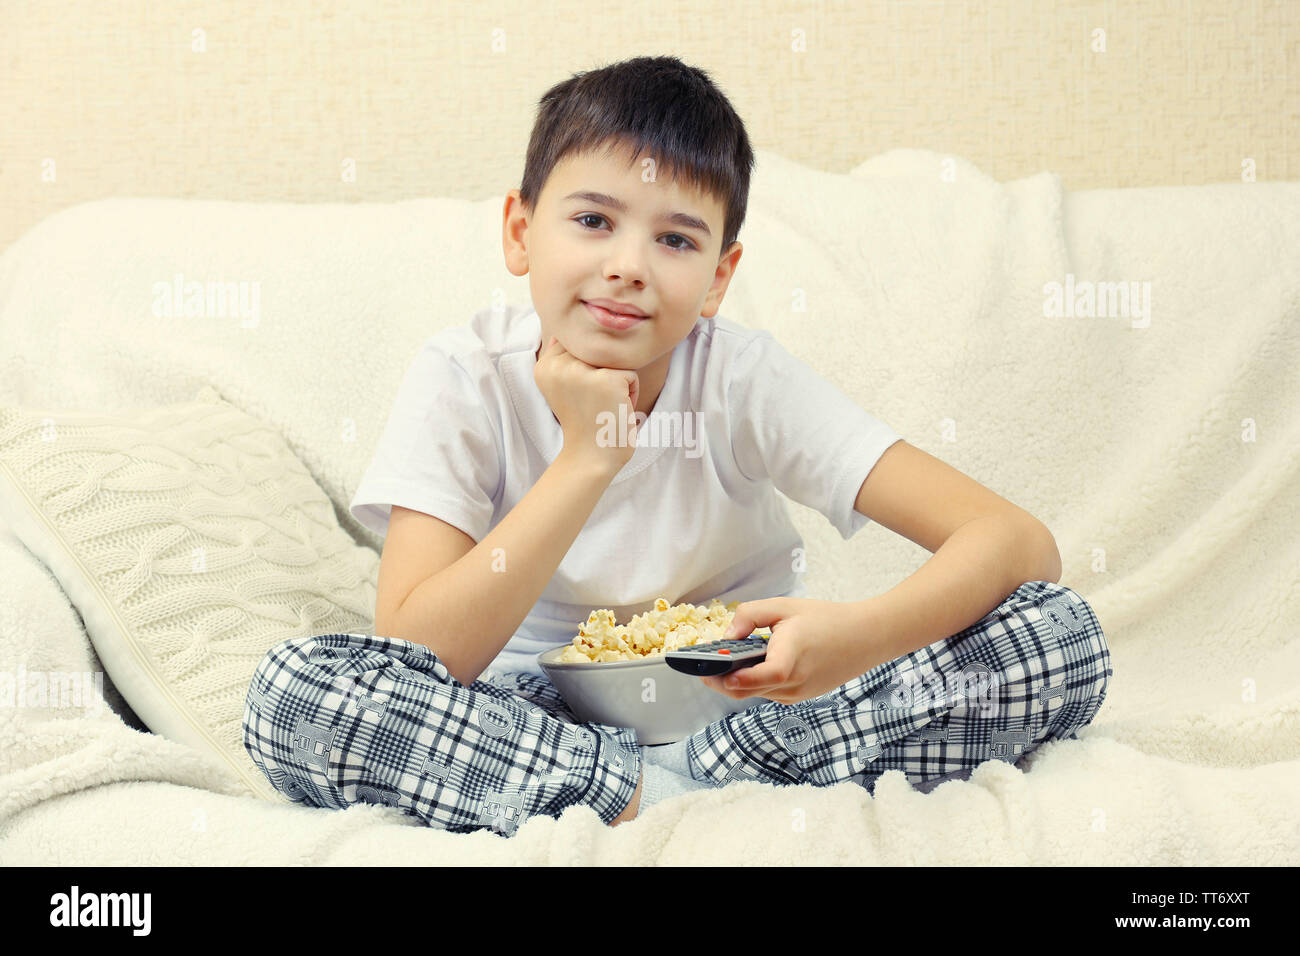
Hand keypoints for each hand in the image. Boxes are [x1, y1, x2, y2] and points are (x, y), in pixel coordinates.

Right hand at [534, 335, 639, 472]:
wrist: (591, 456)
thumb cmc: (583, 422)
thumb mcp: (561, 387)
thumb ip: (561, 357)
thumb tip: (567, 331)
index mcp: (544, 366)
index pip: (577, 345)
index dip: (587, 370)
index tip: (581, 397)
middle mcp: (559, 365)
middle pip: (597, 351)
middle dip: (602, 375)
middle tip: (594, 403)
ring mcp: (583, 371)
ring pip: (614, 361)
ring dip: (617, 383)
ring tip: (605, 405)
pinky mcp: (608, 379)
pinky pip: (631, 374)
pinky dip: (631, 393)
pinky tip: (616, 410)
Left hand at [698, 598, 865, 704]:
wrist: (865, 638)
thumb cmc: (827, 619)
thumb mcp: (784, 607)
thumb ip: (750, 616)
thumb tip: (727, 635)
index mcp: (792, 657)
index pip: (763, 676)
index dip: (737, 677)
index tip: (711, 673)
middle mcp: (795, 682)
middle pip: (748, 690)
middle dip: (721, 681)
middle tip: (702, 668)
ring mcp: (798, 694)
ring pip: (757, 694)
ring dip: (738, 682)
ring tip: (722, 664)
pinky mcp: (801, 697)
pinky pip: (770, 693)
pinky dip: (755, 682)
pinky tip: (751, 666)